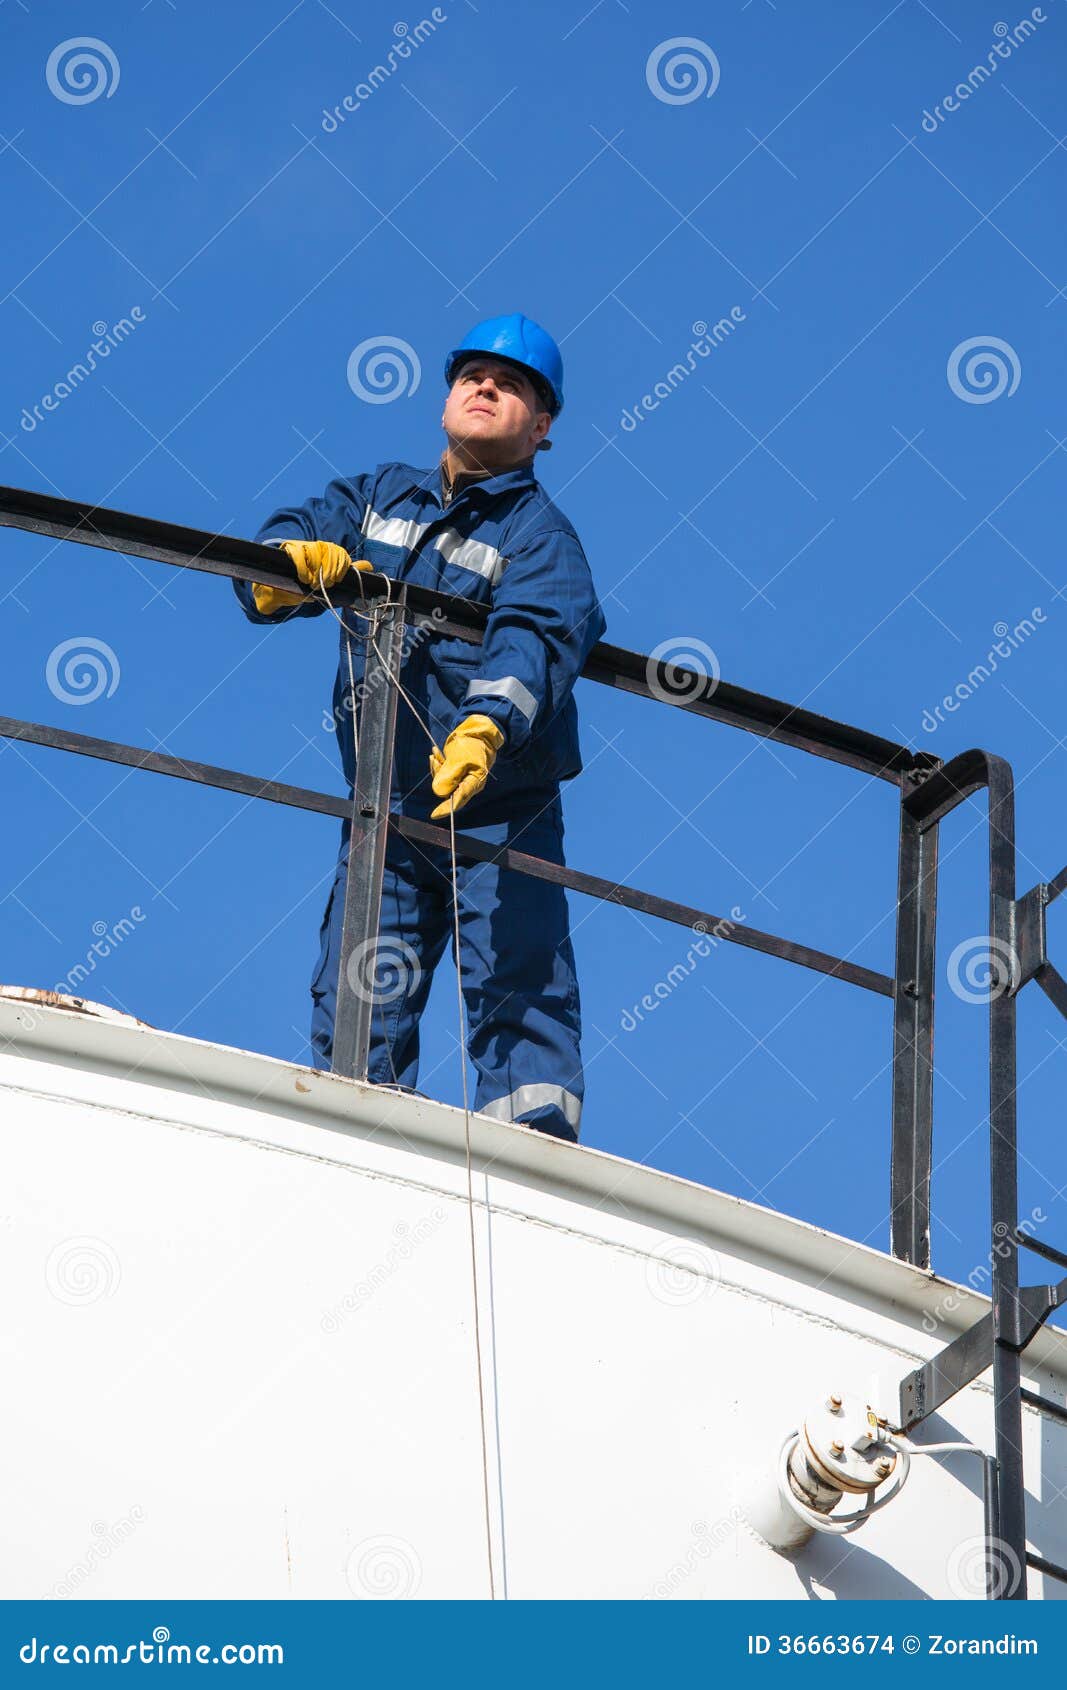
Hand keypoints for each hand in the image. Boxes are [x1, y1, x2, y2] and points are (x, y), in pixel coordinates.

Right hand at [251, 539, 369, 613]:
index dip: (341, 568)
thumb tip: (369, 566)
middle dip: (330, 572)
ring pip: (315, 553)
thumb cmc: (307, 585)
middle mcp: (316, 545)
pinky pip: (299, 554)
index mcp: (327, 550)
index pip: (340, 553)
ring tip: (312, 584)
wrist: (281, 590)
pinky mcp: (288, 549)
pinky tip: (303, 578)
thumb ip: (347, 570)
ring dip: (316, 572)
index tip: (336, 581)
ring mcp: (302, 545)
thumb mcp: (329, 579)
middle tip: (324, 585)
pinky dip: (303, 568)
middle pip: (330, 551)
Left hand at [429, 714, 504, 818]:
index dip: (446, 808)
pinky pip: (443, 773)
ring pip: (443, 781)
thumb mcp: (461, 759)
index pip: (459, 799)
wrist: (478, 733)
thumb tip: (439, 792)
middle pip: (447, 790)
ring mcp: (462, 778)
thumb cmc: (472, 745)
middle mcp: (468, 784)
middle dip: (438, 775)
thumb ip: (450, 775)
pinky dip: (438, 763)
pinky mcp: (456, 772)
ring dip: (436, 767)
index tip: (434, 815)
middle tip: (434, 758)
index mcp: (474, 783)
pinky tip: (436, 752)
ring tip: (435, 752)